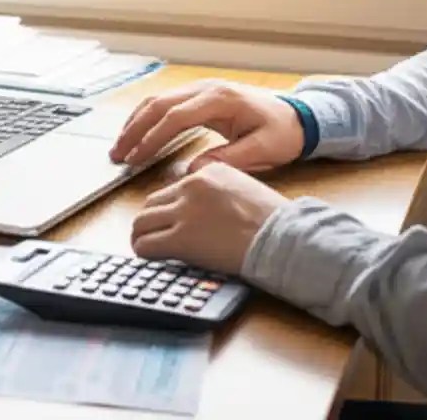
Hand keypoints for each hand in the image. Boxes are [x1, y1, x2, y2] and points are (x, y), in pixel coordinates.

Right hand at [109, 80, 304, 173]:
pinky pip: (165, 103)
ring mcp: (201, 88)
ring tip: (120, 147)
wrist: (300, 116)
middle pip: (158, 105)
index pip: (175, 116)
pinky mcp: (199, 95)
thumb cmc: (283, 133)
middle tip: (118, 155)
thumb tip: (192, 170)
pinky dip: (146, 118)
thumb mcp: (263, 151)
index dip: (152, 138)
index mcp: (220, 99)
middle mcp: (206, 88)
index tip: (136, 158)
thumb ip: (228, 160)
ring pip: (157, 101)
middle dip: (134, 130)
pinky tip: (137, 134)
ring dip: (136, 123)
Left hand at [129, 162, 289, 274]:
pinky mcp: (181, 237)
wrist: (284, 239)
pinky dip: (143, 250)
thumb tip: (198, 210)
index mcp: (209, 170)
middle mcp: (192, 185)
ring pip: (142, 221)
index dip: (172, 208)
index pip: (175, 187)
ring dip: (142, 234)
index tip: (174, 220)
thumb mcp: (244, 189)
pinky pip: (145, 243)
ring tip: (146, 245)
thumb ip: (217, 193)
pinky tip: (150, 256)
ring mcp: (184, 211)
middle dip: (152, 220)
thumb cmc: (275, 222)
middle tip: (154, 234)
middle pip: (152, 201)